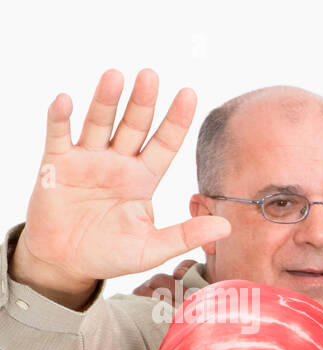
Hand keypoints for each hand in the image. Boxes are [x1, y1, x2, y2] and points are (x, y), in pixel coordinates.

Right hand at [13, 69, 229, 304]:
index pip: (165, 143)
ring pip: (99, 123)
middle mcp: (118, 163)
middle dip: (143, 102)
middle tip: (151, 75)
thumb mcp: (153, 247)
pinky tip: (67, 101)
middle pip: (134, 126)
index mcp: (144, 179)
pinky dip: (61, 118)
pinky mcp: (56, 164)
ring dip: (106, 100)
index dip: (176, 120)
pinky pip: (59, 135)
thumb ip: (186, 235)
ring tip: (116, 76)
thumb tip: (227, 227)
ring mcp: (87, 160)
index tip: (189, 93)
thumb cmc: (110, 253)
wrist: (66, 261)